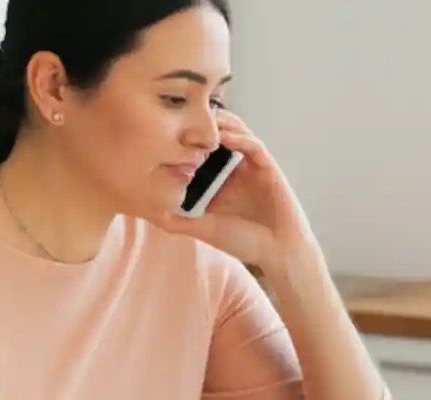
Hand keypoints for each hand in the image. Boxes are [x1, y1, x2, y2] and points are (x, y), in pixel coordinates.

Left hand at [150, 111, 316, 270]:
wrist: (278, 253)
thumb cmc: (245, 242)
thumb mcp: (205, 229)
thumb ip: (180, 221)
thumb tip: (151, 214)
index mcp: (221, 180)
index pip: (202, 150)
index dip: (187, 138)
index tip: (166, 132)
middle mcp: (236, 169)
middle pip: (219, 134)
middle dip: (203, 123)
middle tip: (182, 115)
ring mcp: (253, 166)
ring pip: (237, 133)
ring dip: (221, 124)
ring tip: (201, 119)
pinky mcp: (268, 168)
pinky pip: (253, 145)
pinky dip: (239, 138)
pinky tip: (223, 136)